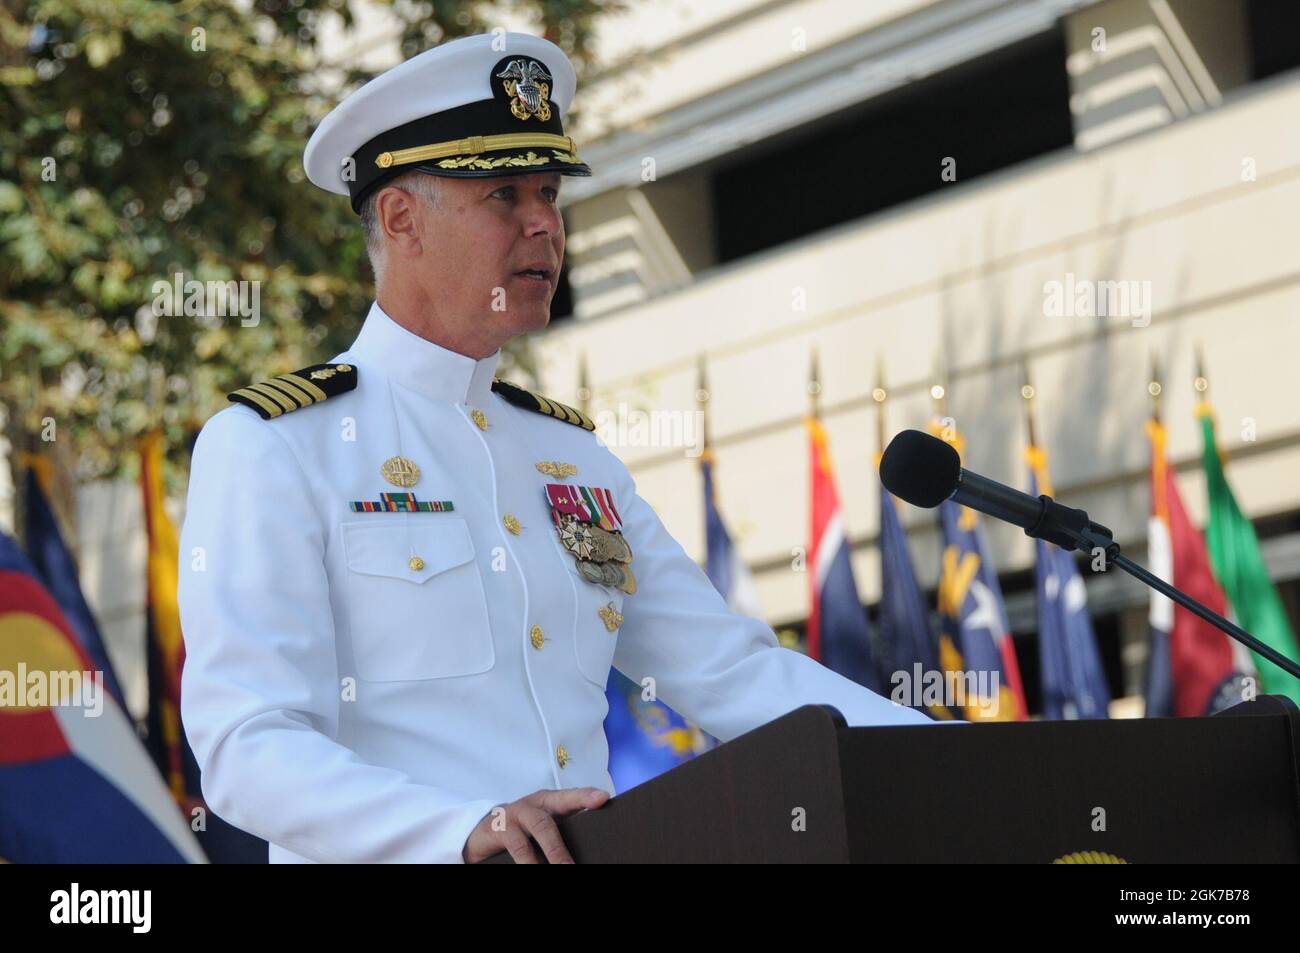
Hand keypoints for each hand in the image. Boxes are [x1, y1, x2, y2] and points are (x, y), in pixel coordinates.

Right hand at [463, 787, 609, 863]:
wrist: (484, 831)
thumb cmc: (523, 829)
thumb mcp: (543, 825)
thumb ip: (562, 830)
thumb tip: (586, 852)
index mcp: (548, 802)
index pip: (569, 796)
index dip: (585, 795)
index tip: (603, 798)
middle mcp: (531, 806)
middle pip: (546, 821)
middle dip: (558, 846)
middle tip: (572, 867)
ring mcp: (513, 817)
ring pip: (531, 836)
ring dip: (547, 856)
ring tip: (562, 869)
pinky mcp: (497, 830)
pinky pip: (516, 847)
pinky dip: (527, 863)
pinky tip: (533, 868)